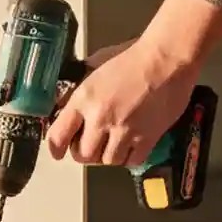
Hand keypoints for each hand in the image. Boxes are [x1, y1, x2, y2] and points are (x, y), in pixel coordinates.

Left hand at [47, 39, 199, 165]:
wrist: (166, 60)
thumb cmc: (130, 60)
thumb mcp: (93, 70)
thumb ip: (78, 91)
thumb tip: (63, 105)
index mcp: (83, 100)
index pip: (58, 136)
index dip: (55, 148)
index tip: (57, 152)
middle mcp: (100, 119)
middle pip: (83, 155)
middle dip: (84, 153)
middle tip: (90, 145)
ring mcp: (125, 130)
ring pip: (107, 161)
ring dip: (107, 155)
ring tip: (112, 144)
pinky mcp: (148, 137)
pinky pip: (132, 161)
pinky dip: (129, 157)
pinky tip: (130, 146)